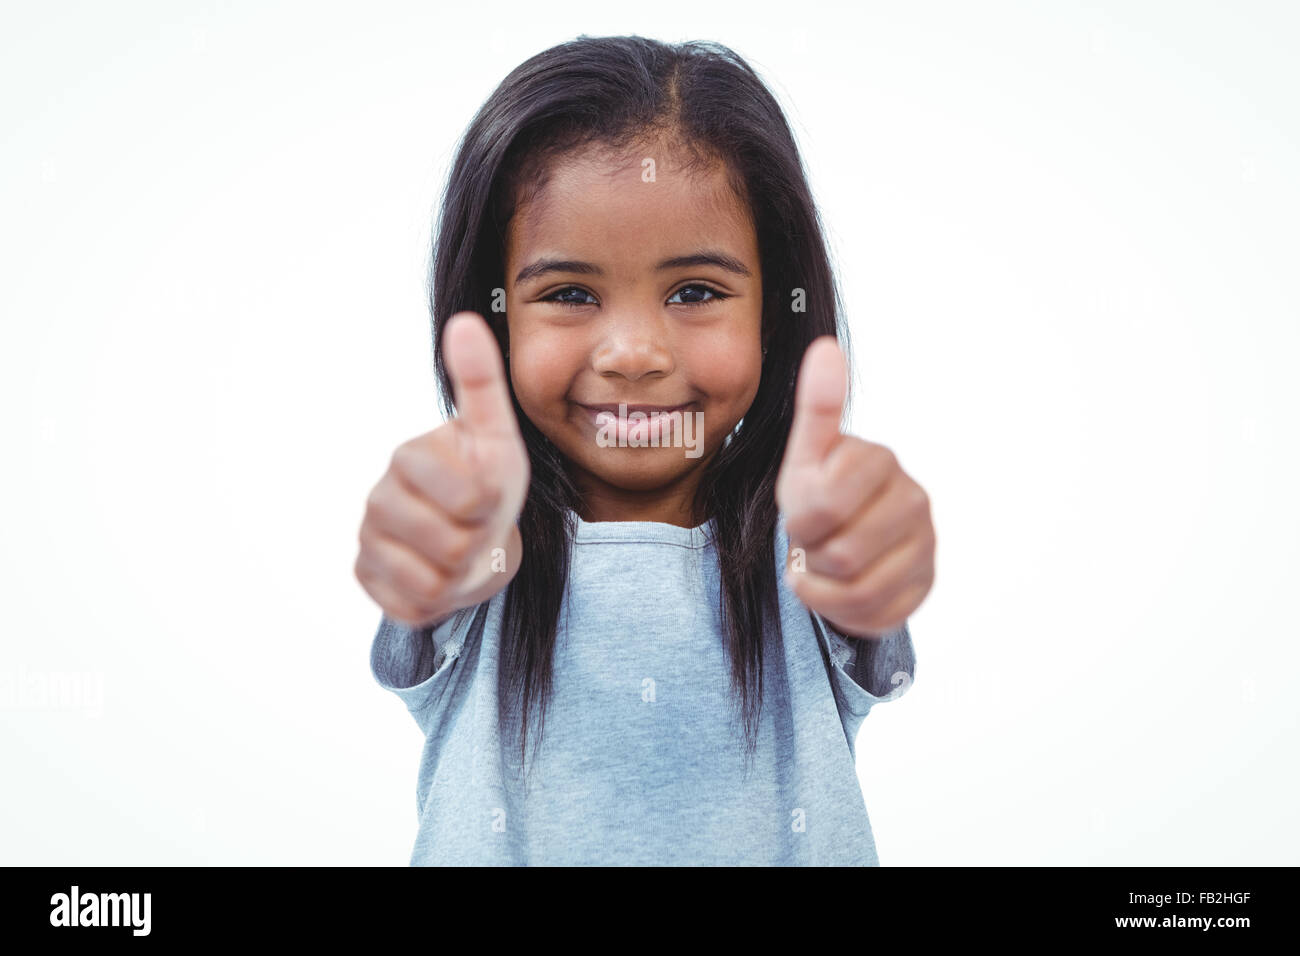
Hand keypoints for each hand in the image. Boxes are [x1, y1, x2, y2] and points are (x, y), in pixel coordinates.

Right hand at [355, 311, 529, 627]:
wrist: (474, 533)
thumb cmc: (487, 479)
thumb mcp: (497, 435)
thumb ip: (481, 381)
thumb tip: (465, 320)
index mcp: (409, 457)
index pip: (470, 498)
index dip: (492, 505)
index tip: (487, 494)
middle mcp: (378, 498)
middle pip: (451, 546)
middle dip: (478, 542)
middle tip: (476, 527)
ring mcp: (368, 541)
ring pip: (432, 583)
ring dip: (461, 575)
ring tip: (460, 550)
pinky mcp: (368, 582)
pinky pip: (413, 608)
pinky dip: (439, 601)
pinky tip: (437, 572)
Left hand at [775, 336, 934, 637]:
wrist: (839, 538)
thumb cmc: (819, 492)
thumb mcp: (805, 456)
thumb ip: (816, 407)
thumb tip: (826, 347)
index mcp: (881, 461)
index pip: (823, 504)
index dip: (799, 518)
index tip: (802, 510)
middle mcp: (914, 500)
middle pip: (842, 552)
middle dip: (812, 553)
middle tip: (813, 540)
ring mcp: (925, 545)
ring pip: (858, 588)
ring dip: (822, 586)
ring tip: (822, 564)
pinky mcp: (924, 586)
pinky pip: (875, 615)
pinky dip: (842, 610)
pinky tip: (837, 589)